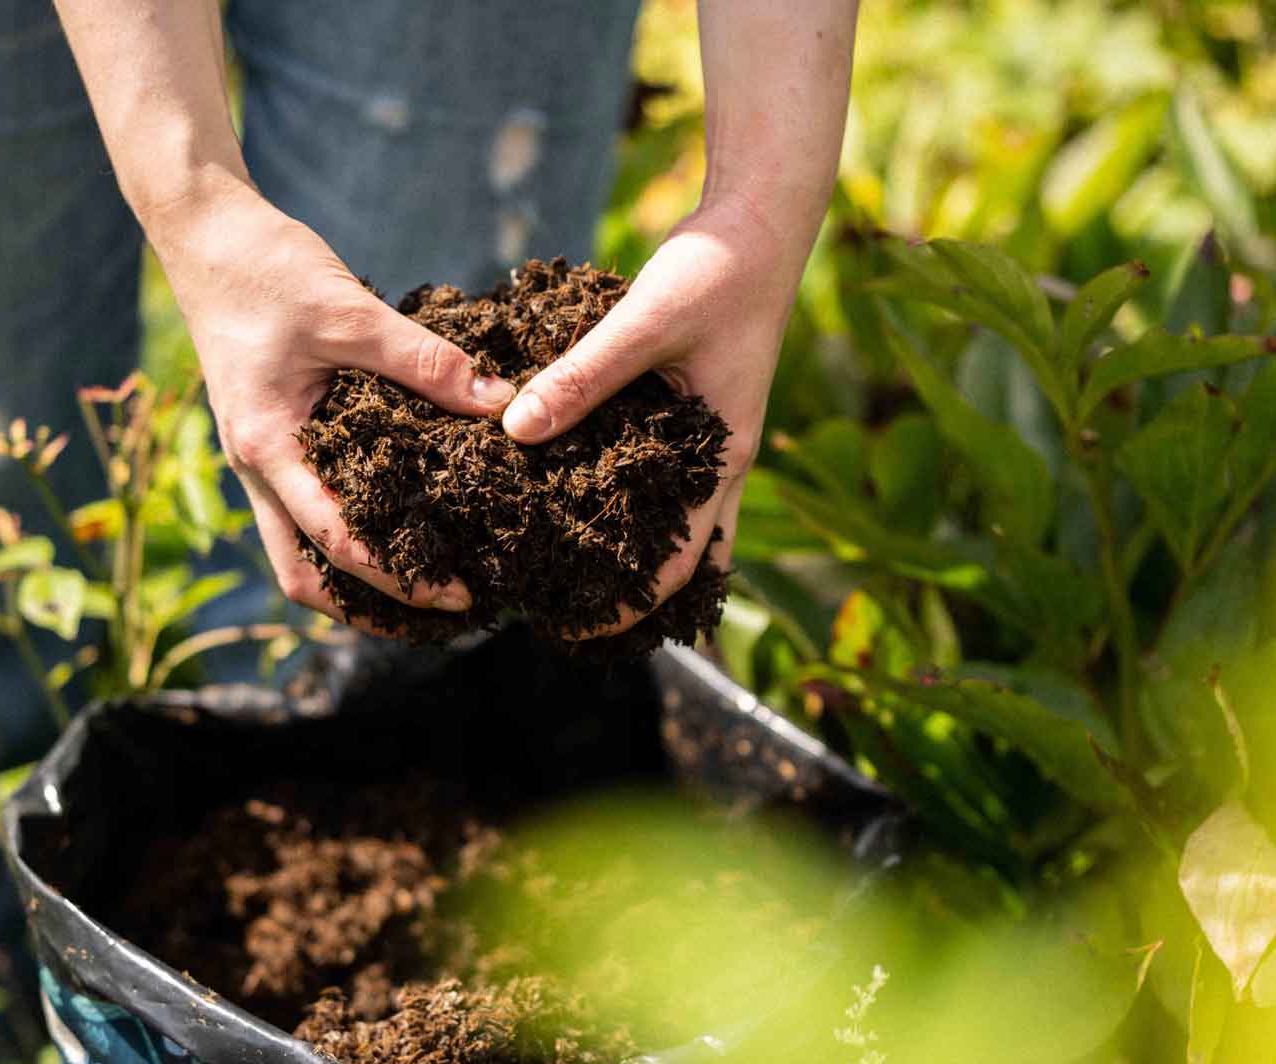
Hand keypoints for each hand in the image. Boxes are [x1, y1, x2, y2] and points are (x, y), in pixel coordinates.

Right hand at [145, 178, 515, 625]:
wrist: (204, 233)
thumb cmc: (266, 269)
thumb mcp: (350, 312)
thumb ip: (425, 361)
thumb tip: (501, 404)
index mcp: (269, 448)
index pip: (333, 543)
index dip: (396, 579)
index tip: (457, 594)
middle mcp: (257, 467)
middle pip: (301, 575)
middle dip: (366, 608)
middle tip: (442, 612)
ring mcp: (259, 457)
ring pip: (296, 549)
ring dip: (352, 581)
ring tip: (423, 584)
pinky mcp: (271, 438)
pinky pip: (304, 508)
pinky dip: (346, 531)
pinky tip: (399, 521)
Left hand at [499, 200, 804, 635]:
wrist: (759, 225)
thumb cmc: (714, 272)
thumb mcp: (645, 324)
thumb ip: (583, 376)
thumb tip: (516, 431)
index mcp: (722, 457)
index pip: (683, 564)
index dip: (633, 605)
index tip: (575, 628)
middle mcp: (719, 460)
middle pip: (686, 557)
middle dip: (633, 594)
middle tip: (563, 616)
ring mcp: (707, 439)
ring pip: (677, 520)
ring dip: (632, 550)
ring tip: (562, 569)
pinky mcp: (689, 411)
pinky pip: (657, 472)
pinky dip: (624, 494)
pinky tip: (570, 491)